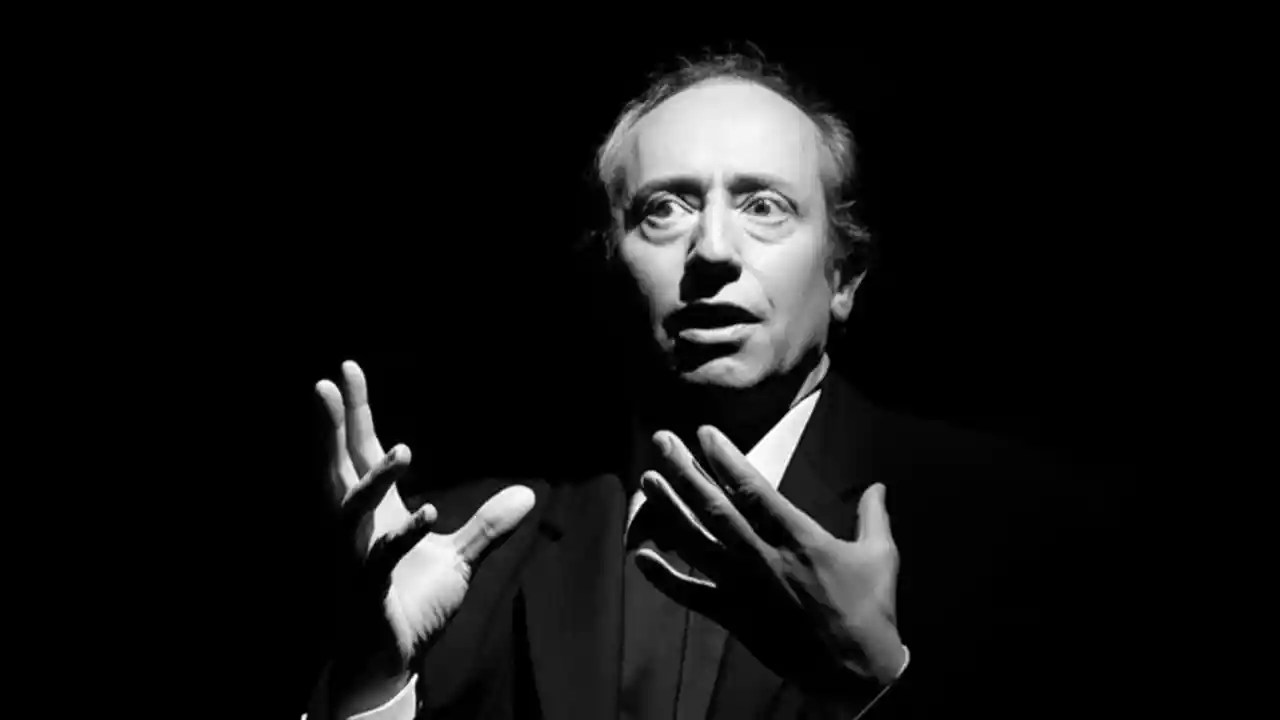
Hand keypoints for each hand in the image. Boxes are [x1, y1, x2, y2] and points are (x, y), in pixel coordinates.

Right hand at [315, 361, 534, 708]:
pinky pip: (380, 558)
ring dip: (375, 480)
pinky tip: (428, 513)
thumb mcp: (460, 561)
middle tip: (327, 384)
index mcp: (375, 516)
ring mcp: (356, 559)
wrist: (388, 665)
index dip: (354, 414)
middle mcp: (357, 530)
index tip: (346, 372)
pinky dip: (402, 535)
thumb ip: (488, 525)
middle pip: (339, 469)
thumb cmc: (411, 609)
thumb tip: (529, 493)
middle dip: (333, 427)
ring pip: (352, 510)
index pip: (359, 454)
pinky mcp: (368, 591)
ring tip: (404, 451)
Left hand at [633, 426, 904, 691]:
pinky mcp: (734, 617)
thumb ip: (874, 516)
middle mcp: (764, 558)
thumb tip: (878, 485)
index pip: (753, 490)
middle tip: (661, 442)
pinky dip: (664, 577)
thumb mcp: (880, 557)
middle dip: (685, 472)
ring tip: (647, 481)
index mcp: (799, 538)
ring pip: (697, 544)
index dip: (726, 459)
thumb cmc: (870, 612)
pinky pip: (691, 594)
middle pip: (715, 509)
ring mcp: (744, 588)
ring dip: (668, 511)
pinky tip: (640, 557)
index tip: (704, 433)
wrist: (855, 674)